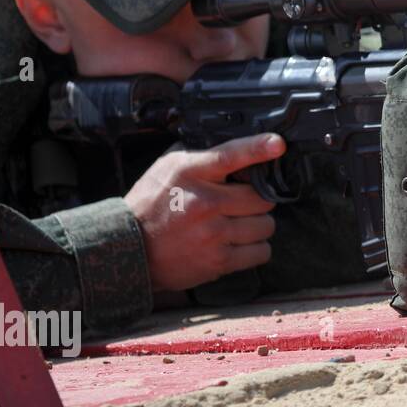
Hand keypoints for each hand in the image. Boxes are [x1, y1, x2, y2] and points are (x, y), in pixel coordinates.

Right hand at [125, 133, 285, 293]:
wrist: (128, 249)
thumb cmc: (151, 205)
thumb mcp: (168, 168)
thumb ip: (204, 158)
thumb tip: (243, 151)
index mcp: (190, 173)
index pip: (230, 156)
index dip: (257, 148)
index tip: (277, 144)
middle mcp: (204, 203)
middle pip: (262, 197)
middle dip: (257, 200)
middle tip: (241, 203)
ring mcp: (213, 234)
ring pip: (266, 225)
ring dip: (257, 225)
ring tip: (237, 224)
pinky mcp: (218, 261)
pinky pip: (261, 252)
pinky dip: (255, 248)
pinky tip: (237, 243)